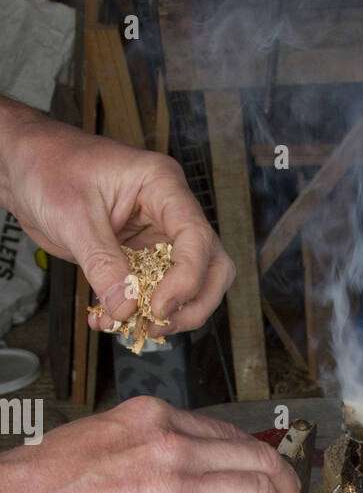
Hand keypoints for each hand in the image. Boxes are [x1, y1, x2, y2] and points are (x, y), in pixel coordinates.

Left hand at [0, 98, 234, 335]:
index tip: (159, 306)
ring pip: (188, 285)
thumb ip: (103, 264)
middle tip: (159, 323)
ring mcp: (155, 236)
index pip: (196, 238)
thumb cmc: (48, 167)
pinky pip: (151, 291)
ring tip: (132, 325)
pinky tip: (109, 318)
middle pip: (210, 266)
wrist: (23, 168)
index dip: (186, 279)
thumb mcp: (73, 216)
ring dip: (167, 314)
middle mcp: (167, 212)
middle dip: (192, 303)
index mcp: (162, 186)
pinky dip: (136, 312)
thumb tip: (127, 307)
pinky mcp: (138, 256)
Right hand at [0, 397, 300, 492]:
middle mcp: (170, 442)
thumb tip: (174, 477)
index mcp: (151, 417)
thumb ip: (143, 451)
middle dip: (284, 487)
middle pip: (259, 457)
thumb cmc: (33, 491)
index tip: (260, 479)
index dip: (255, 461)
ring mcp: (174, 485)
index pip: (229, 432)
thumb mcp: (97, 442)